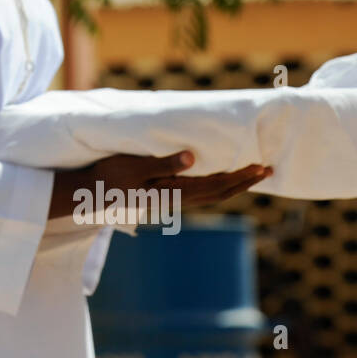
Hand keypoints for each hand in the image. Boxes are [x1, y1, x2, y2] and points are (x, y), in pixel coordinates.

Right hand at [48, 150, 271, 219]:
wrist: (88, 195)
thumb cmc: (108, 177)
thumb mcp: (133, 166)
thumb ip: (162, 163)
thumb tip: (191, 157)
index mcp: (173, 193)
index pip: (216, 186)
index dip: (240, 178)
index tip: (260, 168)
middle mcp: (176, 200)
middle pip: (219, 193)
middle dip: (244, 183)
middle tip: (267, 170)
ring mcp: (170, 200)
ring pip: (210, 195)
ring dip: (232, 185)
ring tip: (250, 175)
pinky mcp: (163, 196)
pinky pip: (199, 193)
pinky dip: (216, 186)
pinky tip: (218, 179)